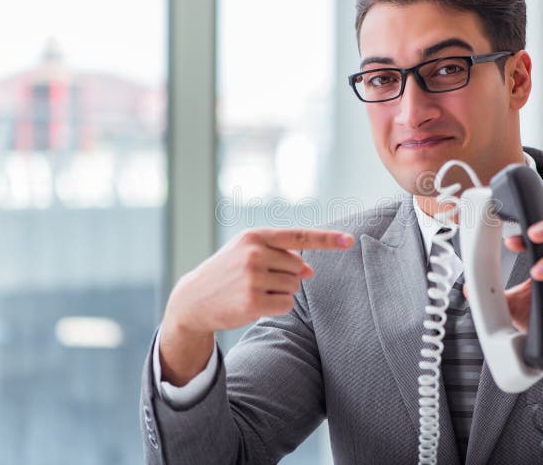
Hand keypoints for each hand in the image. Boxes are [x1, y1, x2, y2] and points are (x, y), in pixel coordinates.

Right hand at [159, 228, 353, 383]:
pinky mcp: (253, 302)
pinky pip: (286, 305)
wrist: (193, 299)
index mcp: (255, 236)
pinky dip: (276, 307)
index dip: (327, 239)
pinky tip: (254, 304)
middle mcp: (254, 253)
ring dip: (280, 292)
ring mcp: (253, 278)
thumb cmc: (227, 272)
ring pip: (293, 287)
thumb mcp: (248, 253)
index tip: (349, 241)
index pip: (299, 236)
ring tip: (252, 290)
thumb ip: (281, 255)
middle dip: (286, 276)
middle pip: (299, 267)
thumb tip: (310, 270)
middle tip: (257, 280)